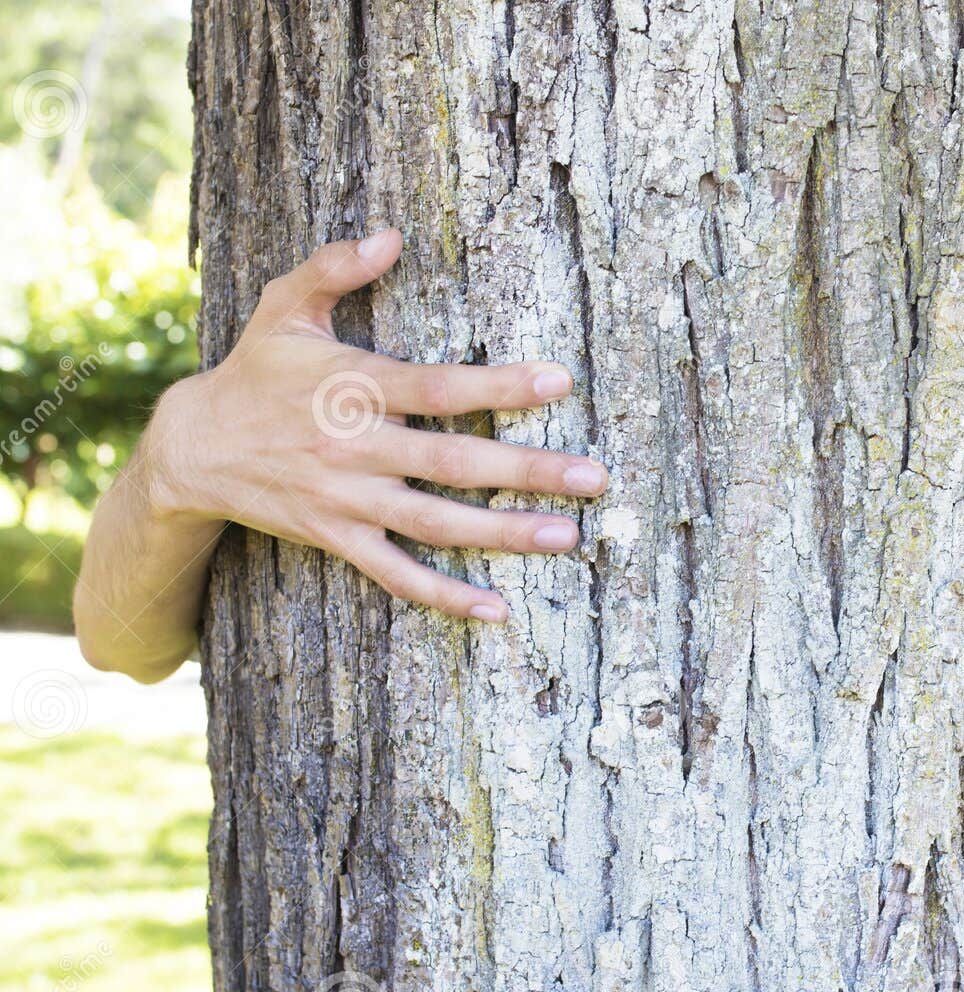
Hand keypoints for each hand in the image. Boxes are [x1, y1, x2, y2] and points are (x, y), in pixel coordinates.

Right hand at [145, 229, 606, 622]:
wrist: (192, 448)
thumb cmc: (256, 369)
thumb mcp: (283, 306)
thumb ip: (333, 266)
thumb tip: (391, 234)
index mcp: (355, 387)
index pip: (438, 387)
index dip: (498, 384)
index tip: (559, 380)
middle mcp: (357, 447)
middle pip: (453, 462)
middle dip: (527, 470)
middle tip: (593, 478)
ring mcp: (349, 499)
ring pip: (436, 523)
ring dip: (504, 533)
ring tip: (567, 536)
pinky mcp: (338, 538)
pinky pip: (397, 574)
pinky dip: (444, 595)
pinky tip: (496, 609)